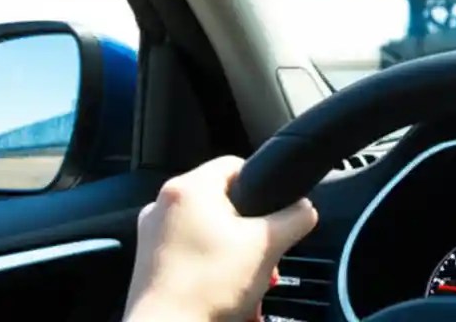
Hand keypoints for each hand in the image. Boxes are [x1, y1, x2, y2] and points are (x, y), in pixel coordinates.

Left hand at [123, 155, 318, 321]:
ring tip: (249, 279)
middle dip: (250, 230)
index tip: (274, 213)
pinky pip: (191, 250)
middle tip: (265, 255)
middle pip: (223, 202)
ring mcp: (153, 233)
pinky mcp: (150, 260)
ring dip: (235, 251)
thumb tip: (305, 209)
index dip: (262, 186)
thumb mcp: (267, 246)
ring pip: (208, 229)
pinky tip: (227, 290)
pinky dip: (212, 265)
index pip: (236, 165)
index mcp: (189, 188)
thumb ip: (295, 218)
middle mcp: (164, 203)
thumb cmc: (209, 285)